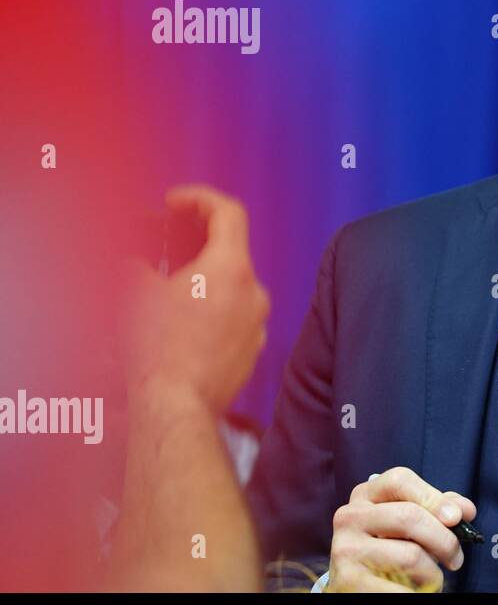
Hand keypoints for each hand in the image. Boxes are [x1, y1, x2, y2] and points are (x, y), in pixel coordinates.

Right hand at [119, 184, 269, 413]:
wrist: (177, 405)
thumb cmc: (156, 349)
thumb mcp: (133, 294)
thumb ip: (135, 264)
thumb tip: (133, 263)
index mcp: (231, 267)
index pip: (228, 212)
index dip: (200, 198)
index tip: (174, 203)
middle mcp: (254, 291)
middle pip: (230, 249)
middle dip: (195, 242)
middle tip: (164, 242)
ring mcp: (257, 322)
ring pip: (232, 286)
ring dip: (203, 278)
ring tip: (169, 285)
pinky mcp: (253, 349)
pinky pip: (234, 316)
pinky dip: (212, 308)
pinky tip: (184, 320)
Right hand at [328, 467, 477, 592]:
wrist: (357, 584)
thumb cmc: (389, 547)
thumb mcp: (409, 522)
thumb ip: (437, 509)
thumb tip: (465, 510)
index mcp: (365, 495)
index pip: (400, 480)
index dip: (433, 497)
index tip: (456, 518)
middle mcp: (350, 517)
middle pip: (409, 517)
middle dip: (444, 540)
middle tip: (456, 559)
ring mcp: (346, 548)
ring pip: (409, 555)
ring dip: (433, 572)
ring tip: (433, 577)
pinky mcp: (349, 580)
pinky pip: (399, 587)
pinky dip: (417, 590)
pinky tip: (415, 590)